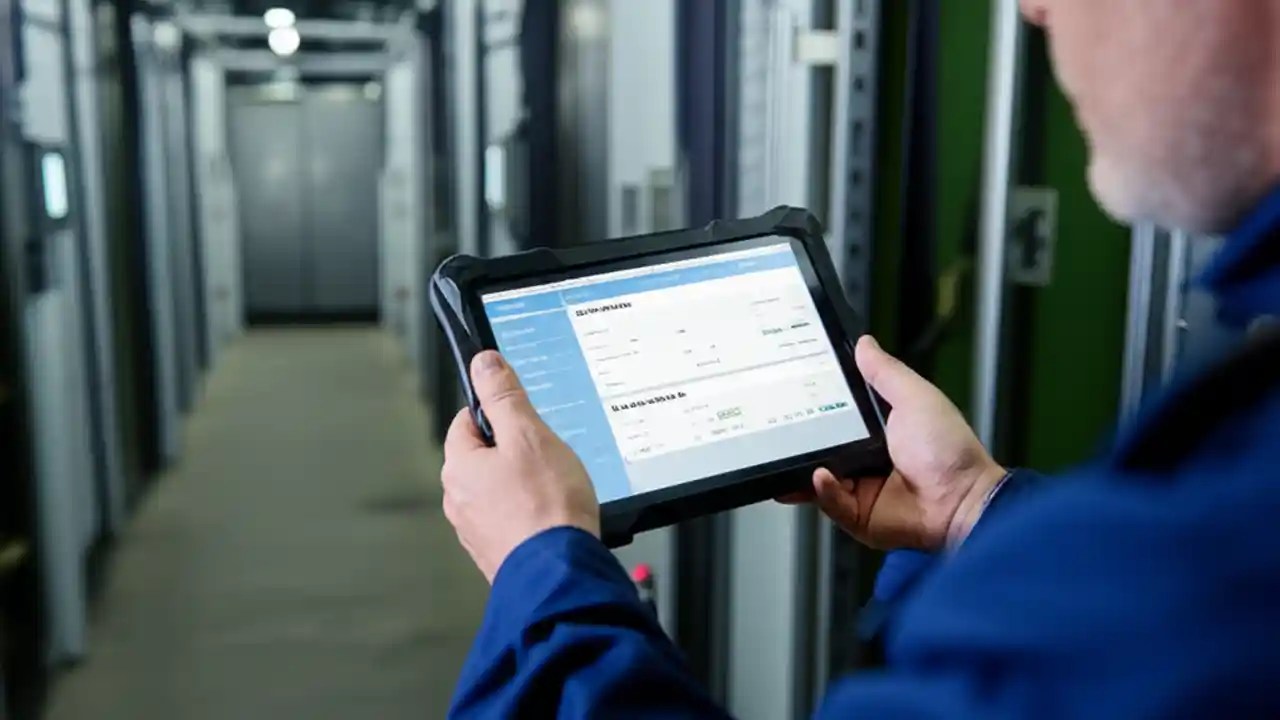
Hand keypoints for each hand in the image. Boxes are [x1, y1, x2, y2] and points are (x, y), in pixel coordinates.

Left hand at [441, 351, 599, 581]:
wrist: (560, 574)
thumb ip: (504, 397)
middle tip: (547, 456)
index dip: (497, 413)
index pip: (466, 422)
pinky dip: (530, 514)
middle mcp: (458, 501)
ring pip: (498, 491)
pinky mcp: (498, 553)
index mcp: (459, 468)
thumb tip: (484, 364)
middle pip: (483, 457)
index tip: (523, 417)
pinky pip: (511, 520)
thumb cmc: (546, 507)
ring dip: (524, 485)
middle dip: (515, 452)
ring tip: (555, 490)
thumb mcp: (529, 434)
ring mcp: (476, 531)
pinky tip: (553, 516)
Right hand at [781, 336, 1004, 550]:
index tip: (793, 391)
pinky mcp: (858, 516)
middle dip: (798, 439)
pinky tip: (820, 476)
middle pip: (819, 447)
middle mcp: (865, 459)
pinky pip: (830, 503)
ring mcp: (860, 489)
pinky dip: (823, 490)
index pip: (835, 414)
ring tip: (789, 455)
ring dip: (802, 468)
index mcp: (878, 430)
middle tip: (778, 424)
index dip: (814, 404)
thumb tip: (864, 344)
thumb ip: (886, 372)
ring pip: (817, 477)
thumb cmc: (949, 451)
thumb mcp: (915, 398)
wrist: (963, 501)